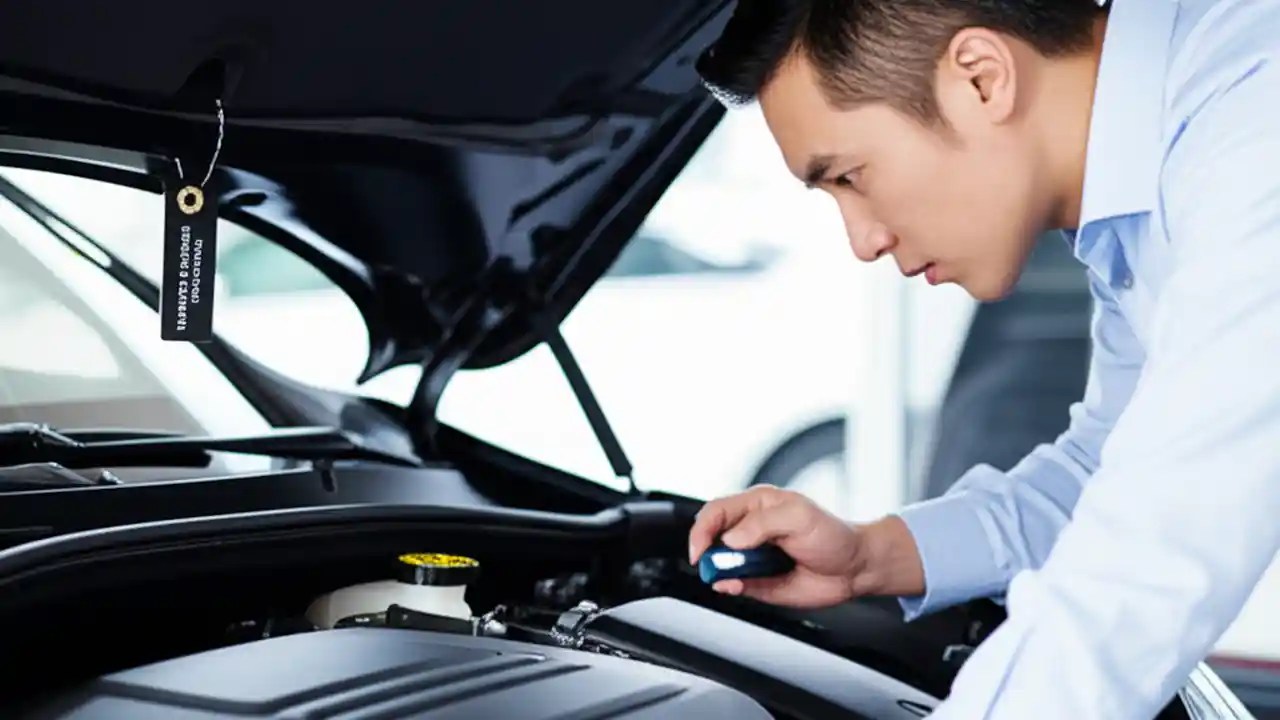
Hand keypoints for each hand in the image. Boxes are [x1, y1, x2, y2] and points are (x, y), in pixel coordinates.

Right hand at [688, 485, 924, 606]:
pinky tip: (734, 585)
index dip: (702, 529)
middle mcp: (750, 530)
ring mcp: (753, 557)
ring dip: (719, 571)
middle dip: (707, 551)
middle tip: (713, 563)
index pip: (716, 511)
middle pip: (711, 537)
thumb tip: (732, 539)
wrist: (855, 568)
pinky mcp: (758, 581)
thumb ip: (763, 524)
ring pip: (720, 563)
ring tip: (732, 575)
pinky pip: (734, 586)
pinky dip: (729, 587)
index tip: (701, 549)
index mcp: (757, 505)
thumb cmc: (833, 535)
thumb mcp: (800, 517)